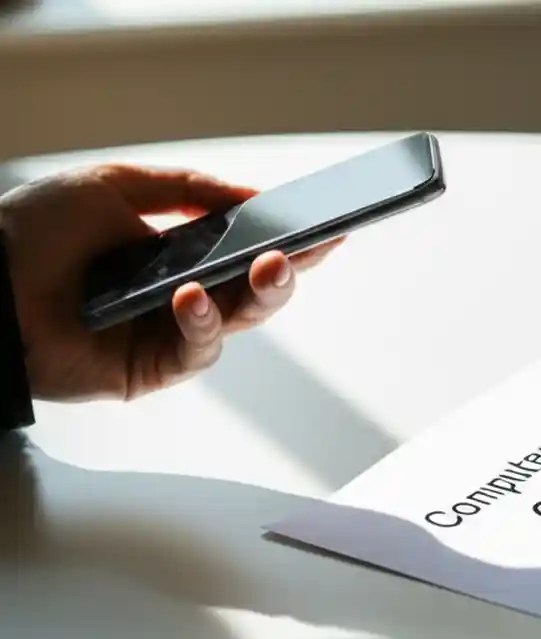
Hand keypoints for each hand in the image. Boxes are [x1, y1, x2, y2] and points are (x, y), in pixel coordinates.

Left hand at [0, 164, 340, 401]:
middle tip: (306, 248)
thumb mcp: (116, 186)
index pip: (246, 249)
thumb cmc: (33, 233)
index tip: (327, 228)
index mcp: (176, 253)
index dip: (289, 241)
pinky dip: (200, 323)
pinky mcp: (151, 370)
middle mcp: (180, 296)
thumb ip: (187, 189)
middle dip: (288, 268)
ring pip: (239, 321)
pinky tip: (192, 297)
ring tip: (267, 265)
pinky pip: (196, 351)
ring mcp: (168, 335)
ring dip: (260, 293)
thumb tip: (253, 196)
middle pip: (256, 290)